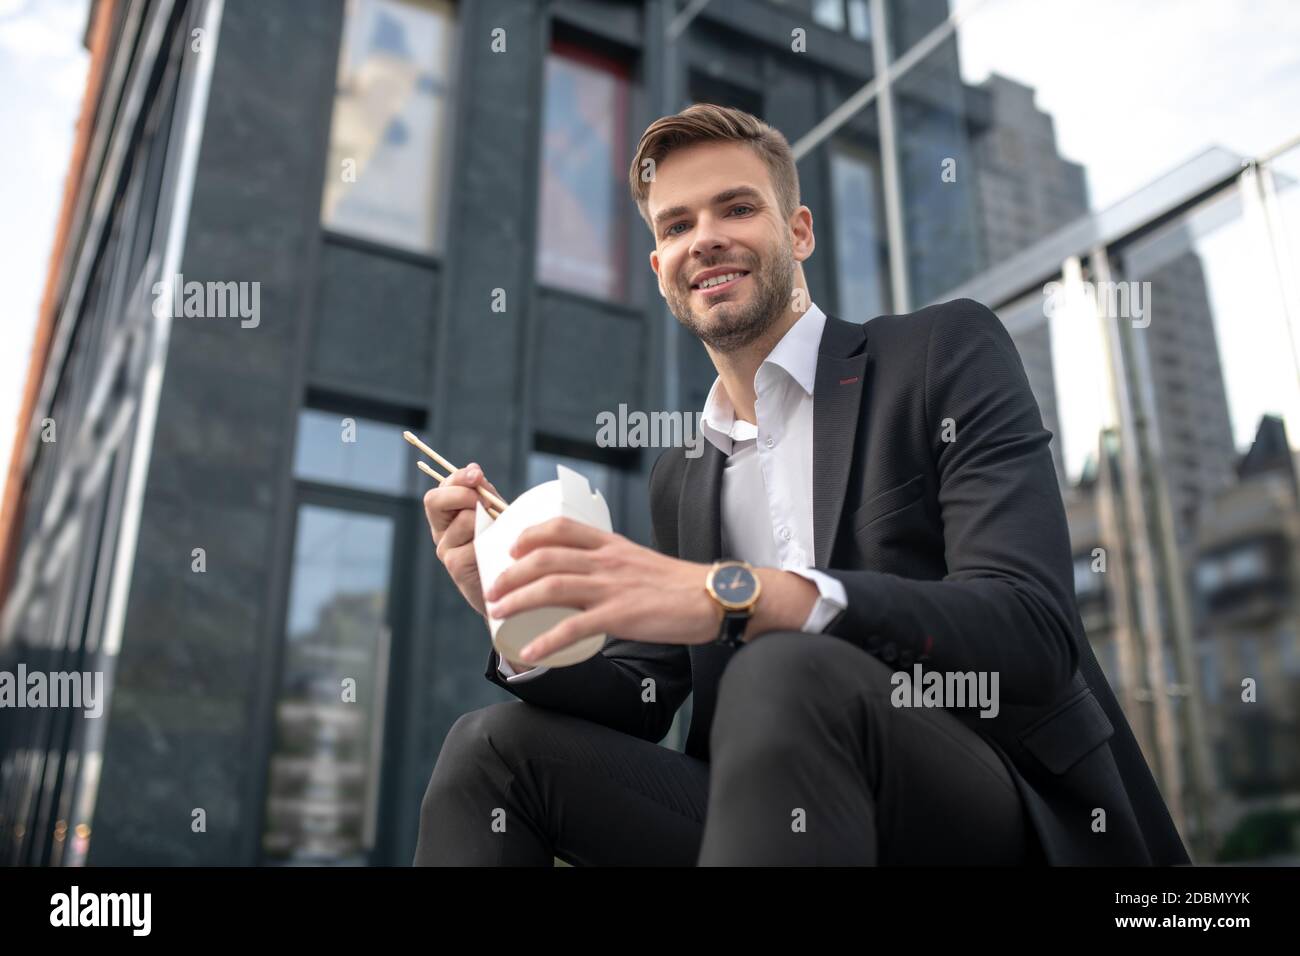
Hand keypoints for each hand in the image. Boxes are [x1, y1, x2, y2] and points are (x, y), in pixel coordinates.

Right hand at [422, 462, 505, 618]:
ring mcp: (444, 549)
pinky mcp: (455, 566)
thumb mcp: (494, 512)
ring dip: (486, 520)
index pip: (440, 489)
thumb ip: (483, 491)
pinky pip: (473, 541)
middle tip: (485, 502)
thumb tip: (474, 470)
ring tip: (498, 533)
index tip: (477, 475)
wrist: (510, 585)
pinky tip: (496, 550)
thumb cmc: (502, 544)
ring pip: (463, 519)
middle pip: (434, 500)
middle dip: (462, 493)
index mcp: (447, 515)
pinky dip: (490, 541)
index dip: (457, 478)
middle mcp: (440, 531)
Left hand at [481, 517, 721, 661]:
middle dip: (511, 573)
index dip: (529, 535)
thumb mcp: (636, 561)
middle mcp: (606, 560)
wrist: (710, 599)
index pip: (561, 527)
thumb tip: (580, 580)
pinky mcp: (620, 616)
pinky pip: (574, 627)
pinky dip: (546, 640)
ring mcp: (612, 587)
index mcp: (610, 544)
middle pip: (545, 557)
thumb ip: (609, 566)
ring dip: (517, 599)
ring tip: (497, 613)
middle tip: (492, 590)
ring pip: (552, 586)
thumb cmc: (675, 585)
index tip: (511, 549)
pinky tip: (529, 651)